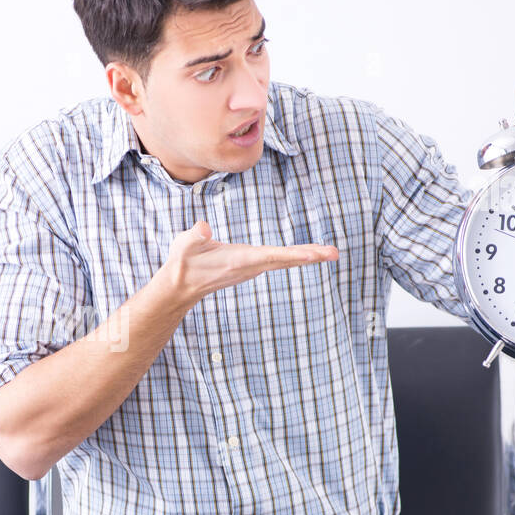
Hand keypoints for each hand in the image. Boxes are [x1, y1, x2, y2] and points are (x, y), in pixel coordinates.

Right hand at [164, 219, 337, 307]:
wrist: (180, 287)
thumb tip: (204, 228)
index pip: (271, 256)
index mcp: (239, 260)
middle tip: (334, 253)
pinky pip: (278, 261)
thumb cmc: (183, 262)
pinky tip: (308, 254)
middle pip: (285, 260)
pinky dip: (295, 256)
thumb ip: (195, 236)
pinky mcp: (250, 267)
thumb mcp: (185, 245)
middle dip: (310, 256)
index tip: (314, 255)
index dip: (293, 254)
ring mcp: (251, 268)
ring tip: (328, 252)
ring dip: (307, 256)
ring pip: (284, 261)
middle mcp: (249, 266)